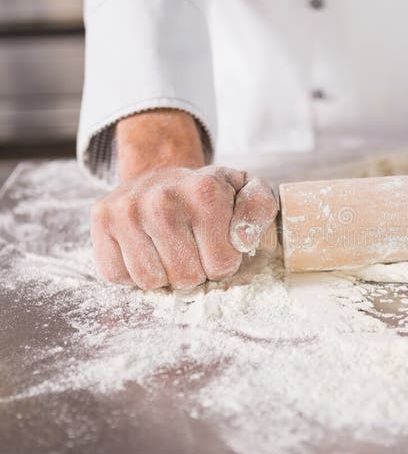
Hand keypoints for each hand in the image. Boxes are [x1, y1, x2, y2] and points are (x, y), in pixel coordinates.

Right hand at [90, 110, 277, 288]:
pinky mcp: (102, 220)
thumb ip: (259, 210)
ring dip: (163, 274)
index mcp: (205, 192)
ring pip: (150, 281)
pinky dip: (132, 273)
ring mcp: (127, 210)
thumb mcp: (247, 190)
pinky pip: (117, 275)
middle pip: (185, 278)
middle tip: (192, 246)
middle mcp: (163, 199)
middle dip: (194, 271)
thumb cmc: (209, 192)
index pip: (221, 266)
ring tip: (168, 249)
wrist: (162, 172)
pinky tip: (144, 250)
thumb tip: (243, 240)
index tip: (217, 243)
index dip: (222, 262)